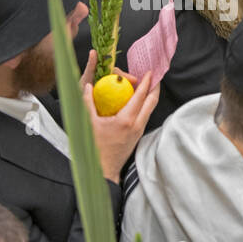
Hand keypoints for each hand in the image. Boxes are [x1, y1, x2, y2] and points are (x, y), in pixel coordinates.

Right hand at [83, 66, 158, 181]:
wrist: (103, 169)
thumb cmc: (95, 146)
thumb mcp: (89, 123)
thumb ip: (88, 102)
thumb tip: (88, 86)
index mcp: (126, 120)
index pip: (140, 97)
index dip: (145, 83)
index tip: (149, 72)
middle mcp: (136, 125)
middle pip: (152, 102)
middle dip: (155, 87)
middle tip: (154, 76)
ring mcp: (139, 130)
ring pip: (150, 109)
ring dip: (151, 96)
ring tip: (148, 86)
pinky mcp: (138, 135)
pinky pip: (145, 115)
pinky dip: (145, 105)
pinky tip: (139, 101)